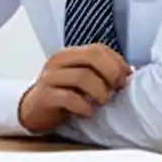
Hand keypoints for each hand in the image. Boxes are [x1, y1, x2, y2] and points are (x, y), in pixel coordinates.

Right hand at [18, 44, 132, 133]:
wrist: (33, 110)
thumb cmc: (63, 94)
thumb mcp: (81, 79)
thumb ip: (100, 72)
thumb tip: (128, 73)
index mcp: (69, 54)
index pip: (98, 49)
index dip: (117, 63)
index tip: (125, 79)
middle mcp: (58, 61)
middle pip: (92, 57)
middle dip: (111, 74)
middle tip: (116, 89)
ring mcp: (49, 78)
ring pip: (82, 77)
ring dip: (100, 91)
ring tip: (103, 102)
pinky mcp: (44, 96)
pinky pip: (69, 98)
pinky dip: (84, 106)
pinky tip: (88, 113)